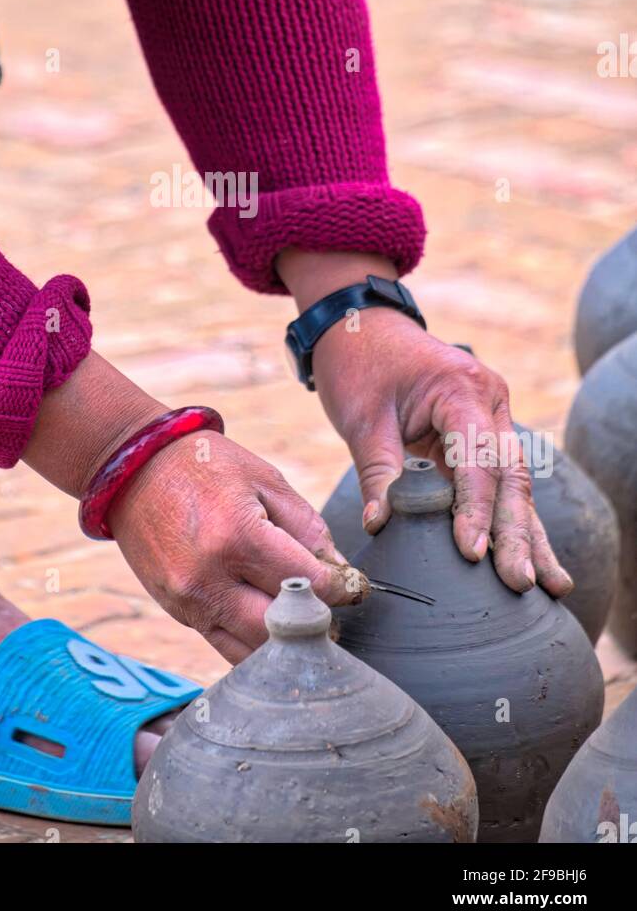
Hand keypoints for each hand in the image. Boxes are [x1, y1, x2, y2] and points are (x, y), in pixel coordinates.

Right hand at [25, 350, 366, 661]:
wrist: (134, 470)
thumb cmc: (204, 467)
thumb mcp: (264, 479)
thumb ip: (307, 526)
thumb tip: (338, 570)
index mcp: (237, 535)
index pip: (307, 583)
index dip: (341, 589)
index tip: (353, 587)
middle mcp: (210, 576)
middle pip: (283, 629)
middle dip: (316, 622)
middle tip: (331, 609)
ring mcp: (189, 600)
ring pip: (253, 650)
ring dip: (285, 641)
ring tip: (302, 619)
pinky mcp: (177, 612)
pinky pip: (224, 644)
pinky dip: (252, 642)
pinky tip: (269, 623)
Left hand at [278, 249, 572, 597]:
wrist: (360, 326)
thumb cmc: (358, 365)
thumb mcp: (361, 417)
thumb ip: (377, 471)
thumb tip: (379, 526)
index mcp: (462, 389)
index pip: (477, 459)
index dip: (475, 509)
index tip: (472, 554)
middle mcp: (489, 401)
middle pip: (510, 475)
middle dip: (516, 532)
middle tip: (518, 582)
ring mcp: (491, 416)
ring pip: (516, 481)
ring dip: (528, 532)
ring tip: (551, 585)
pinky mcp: (482, 433)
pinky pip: (501, 479)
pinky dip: (514, 518)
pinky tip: (536, 558)